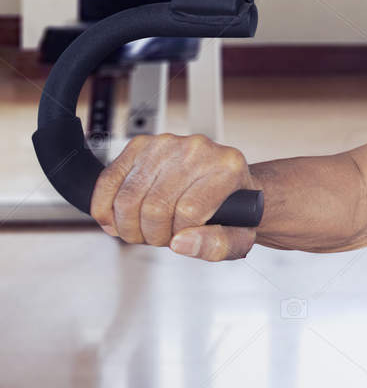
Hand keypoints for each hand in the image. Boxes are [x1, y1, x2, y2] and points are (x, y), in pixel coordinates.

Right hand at [90, 133, 256, 260]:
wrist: (226, 186)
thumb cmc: (233, 212)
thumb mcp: (239, 238)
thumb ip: (217, 245)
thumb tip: (180, 243)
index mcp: (227, 168)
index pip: (187, 212)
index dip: (179, 234)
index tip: (184, 236)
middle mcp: (198, 149)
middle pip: (154, 207)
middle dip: (152, 235)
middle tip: (163, 235)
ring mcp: (167, 143)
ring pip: (127, 199)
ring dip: (130, 226)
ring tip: (148, 227)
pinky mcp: (140, 145)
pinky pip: (107, 182)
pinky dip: (106, 209)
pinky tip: (119, 219)